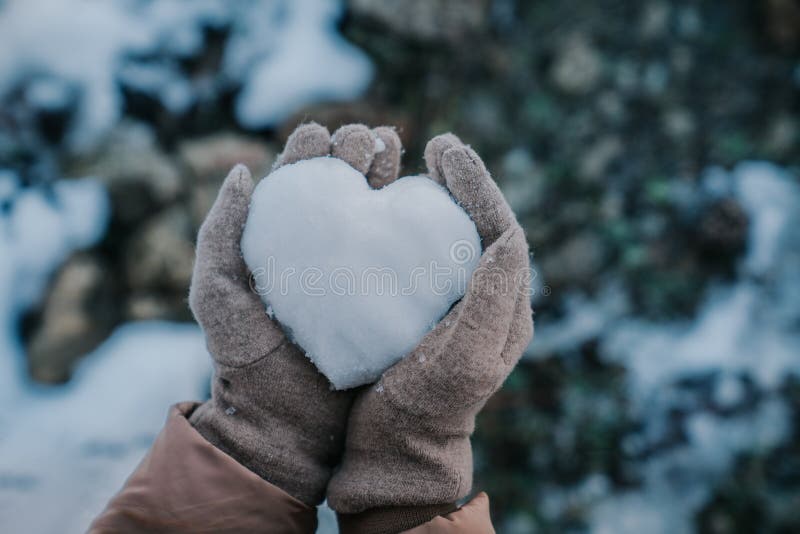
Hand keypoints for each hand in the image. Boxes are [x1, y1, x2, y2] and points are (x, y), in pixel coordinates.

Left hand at [188, 122, 402, 504]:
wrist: (285, 428)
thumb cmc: (245, 361)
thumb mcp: (216, 294)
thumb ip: (220, 233)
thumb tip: (244, 171)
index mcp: (276, 249)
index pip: (294, 188)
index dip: (307, 153)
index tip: (320, 133)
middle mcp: (317, 258)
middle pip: (339, 192)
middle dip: (354, 154)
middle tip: (370, 136)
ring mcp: (353, 279)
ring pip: (371, 214)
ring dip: (383, 175)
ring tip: (394, 145)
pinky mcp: (382, 303)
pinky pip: (398, 257)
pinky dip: (410, 224)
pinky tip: (421, 201)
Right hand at [327, 134, 533, 528]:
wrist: (395, 450)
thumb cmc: (426, 410)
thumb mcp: (464, 362)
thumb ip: (491, 304)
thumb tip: (509, 237)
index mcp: (508, 309)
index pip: (503, 231)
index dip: (479, 186)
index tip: (446, 151)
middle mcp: (488, 301)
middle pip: (484, 225)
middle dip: (465, 182)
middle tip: (438, 147)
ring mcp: (456, 304)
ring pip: (456, 236)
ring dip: (443, 197)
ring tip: (418, 164)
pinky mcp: (424, 310)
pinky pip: (426, 255)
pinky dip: (412, 225)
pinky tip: (389, 210)